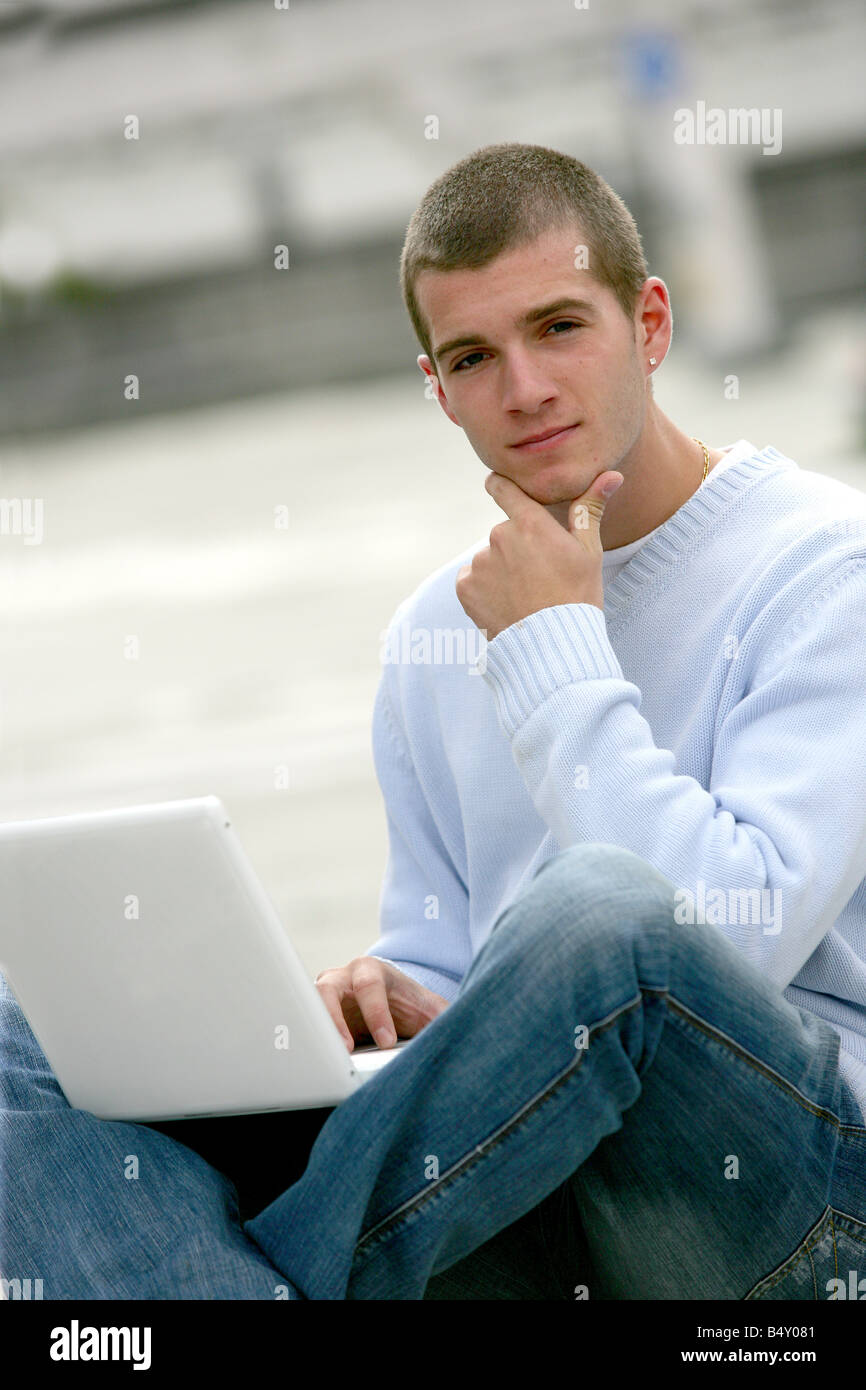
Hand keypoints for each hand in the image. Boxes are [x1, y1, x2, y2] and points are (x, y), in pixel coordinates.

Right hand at [315, 956, 449, 1051]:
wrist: (390, 1004)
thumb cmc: (409, 1004)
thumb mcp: (429, 1009)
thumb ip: (442, 1018)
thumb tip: (464, 1032)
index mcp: (372, 970)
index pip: (370, 985)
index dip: (376, 1013)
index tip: (386, 1042)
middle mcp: (343, 978)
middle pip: (328, 989)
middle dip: (334, 1019)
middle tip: (347, 1050)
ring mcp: (324, 995)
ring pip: (308, 1005)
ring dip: (315, 1030)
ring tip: (325, 1058)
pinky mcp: (313, 1015)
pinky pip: (305, 1025)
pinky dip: (308, 1041)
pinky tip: (315, 1062)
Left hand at [456, 469, 623, 638]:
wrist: (552, 646)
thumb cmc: (576, 597)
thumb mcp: (589, 551)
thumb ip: (590, 508)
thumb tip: (612, 474)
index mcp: (529, 522)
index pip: (503, 489)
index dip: (501, 487)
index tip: (498, 487)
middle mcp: (499, 536)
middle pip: (504, 534)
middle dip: (517, 548)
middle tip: (538, 576)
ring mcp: (480, 562)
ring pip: (489, 559)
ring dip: (501, 571)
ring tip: (524, 596)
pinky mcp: (465, 586)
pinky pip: (472, 580)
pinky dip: (484, 590)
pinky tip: (506, 604)